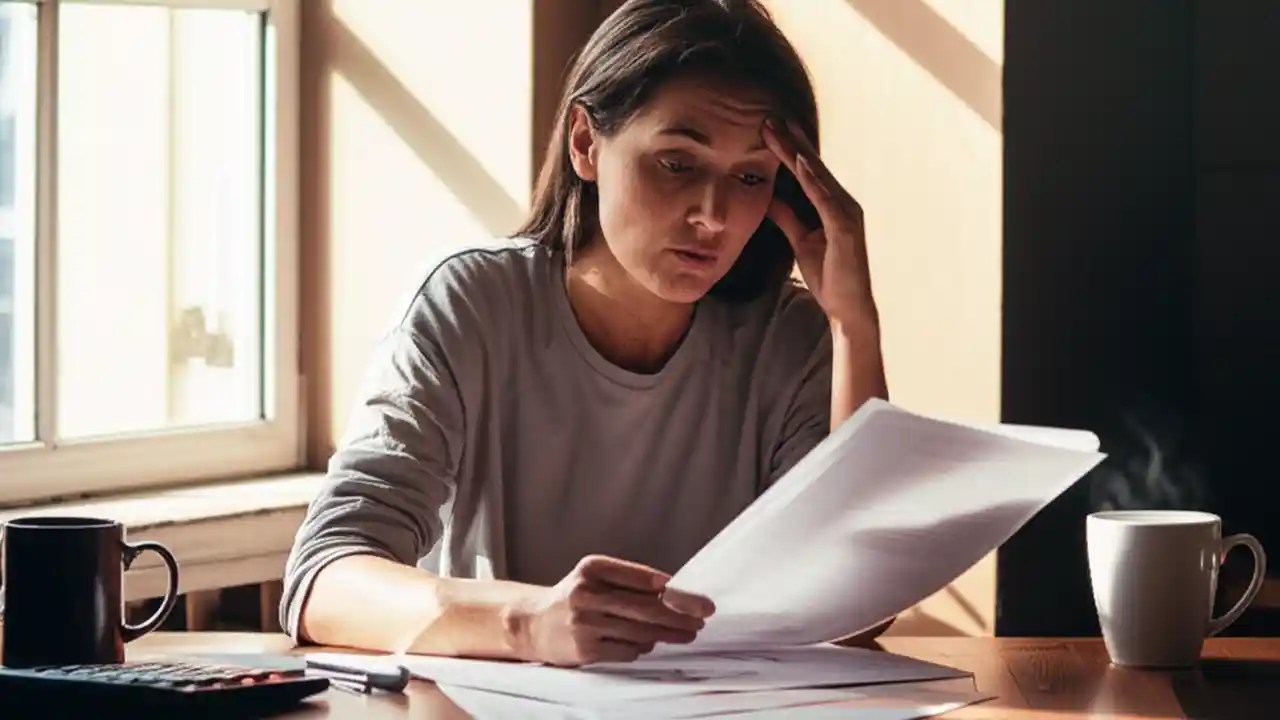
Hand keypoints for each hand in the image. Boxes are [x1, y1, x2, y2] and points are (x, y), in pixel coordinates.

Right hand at [508, 555, 715, 666]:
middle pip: (644, 608)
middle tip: (702, 617)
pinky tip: (653, 643)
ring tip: (688, 633)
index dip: (670, 589)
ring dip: (669, 634)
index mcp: (592, 568)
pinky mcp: (585, 650)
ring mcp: (585, 624)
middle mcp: (586, 594)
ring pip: (639, 631)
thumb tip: (672, 590)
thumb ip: (628, 579)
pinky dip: (644, 647)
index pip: (639, 577)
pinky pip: (627, 650)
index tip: (695, 598)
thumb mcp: (595, 576)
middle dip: (679, 614)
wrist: (535, 623)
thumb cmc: (576, 596)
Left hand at [762, 118, 875, 327]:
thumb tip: (769, 197)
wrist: (847, 308)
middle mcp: (842, 202)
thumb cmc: (830, 275)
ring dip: (797, 151)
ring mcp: (846, 212)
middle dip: (790, 140)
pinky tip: (799, 161)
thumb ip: (788, 217)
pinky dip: (812, 178)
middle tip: (768, 117)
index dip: (786, 149)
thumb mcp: (801, 240)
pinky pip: (826, 197)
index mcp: (831, 204)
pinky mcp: (845, 227)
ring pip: (817, 175)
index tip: (766, 128)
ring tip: (777, 130)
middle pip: (812, 165)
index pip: (805, 171)